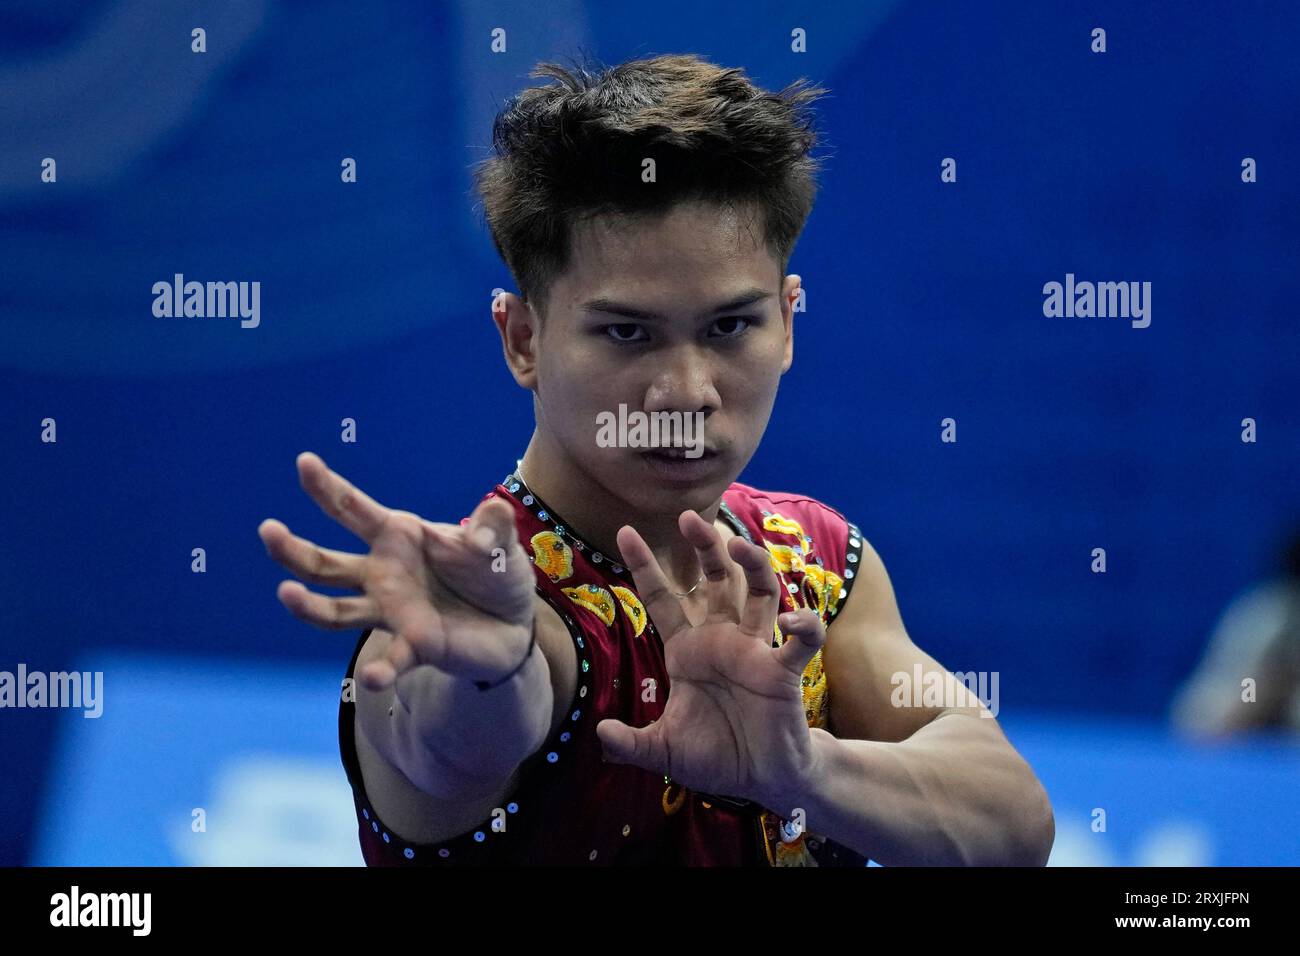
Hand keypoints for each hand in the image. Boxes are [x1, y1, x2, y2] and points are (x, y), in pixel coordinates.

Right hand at [258, 452, 535, 691]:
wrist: (513, 624)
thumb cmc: (494, 572)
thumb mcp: (499, 542)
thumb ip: (492, 526)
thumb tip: (490, 514)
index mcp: (399, 537)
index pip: (355, 510)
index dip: (328, 487)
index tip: (304, 462)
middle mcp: (383, 574)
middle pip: (326, 564)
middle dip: (294, 549)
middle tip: (268, 531)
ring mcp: (392, 612)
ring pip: (336, 611)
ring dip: (309, 606)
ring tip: (286, 594)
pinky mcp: (412, 647)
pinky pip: (390, 660)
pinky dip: (380, 670)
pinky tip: (372, 677)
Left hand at [595, 511, 826, 808]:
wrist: (761, 780)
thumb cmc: (716, 756)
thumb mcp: (663, 750)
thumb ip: (630, 743)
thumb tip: (599, 732)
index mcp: (687, 650)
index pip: (663, 598)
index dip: (645, 565)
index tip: (625, 531)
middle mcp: (721, 640)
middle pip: (714, 579)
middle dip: (704, 546)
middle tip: (688, 516)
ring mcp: (755, 651)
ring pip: (760, 593)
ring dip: (753, 565)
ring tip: (738, 546)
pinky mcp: (783, 670)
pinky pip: (800, 640)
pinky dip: (802, 626)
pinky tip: (790, 623)